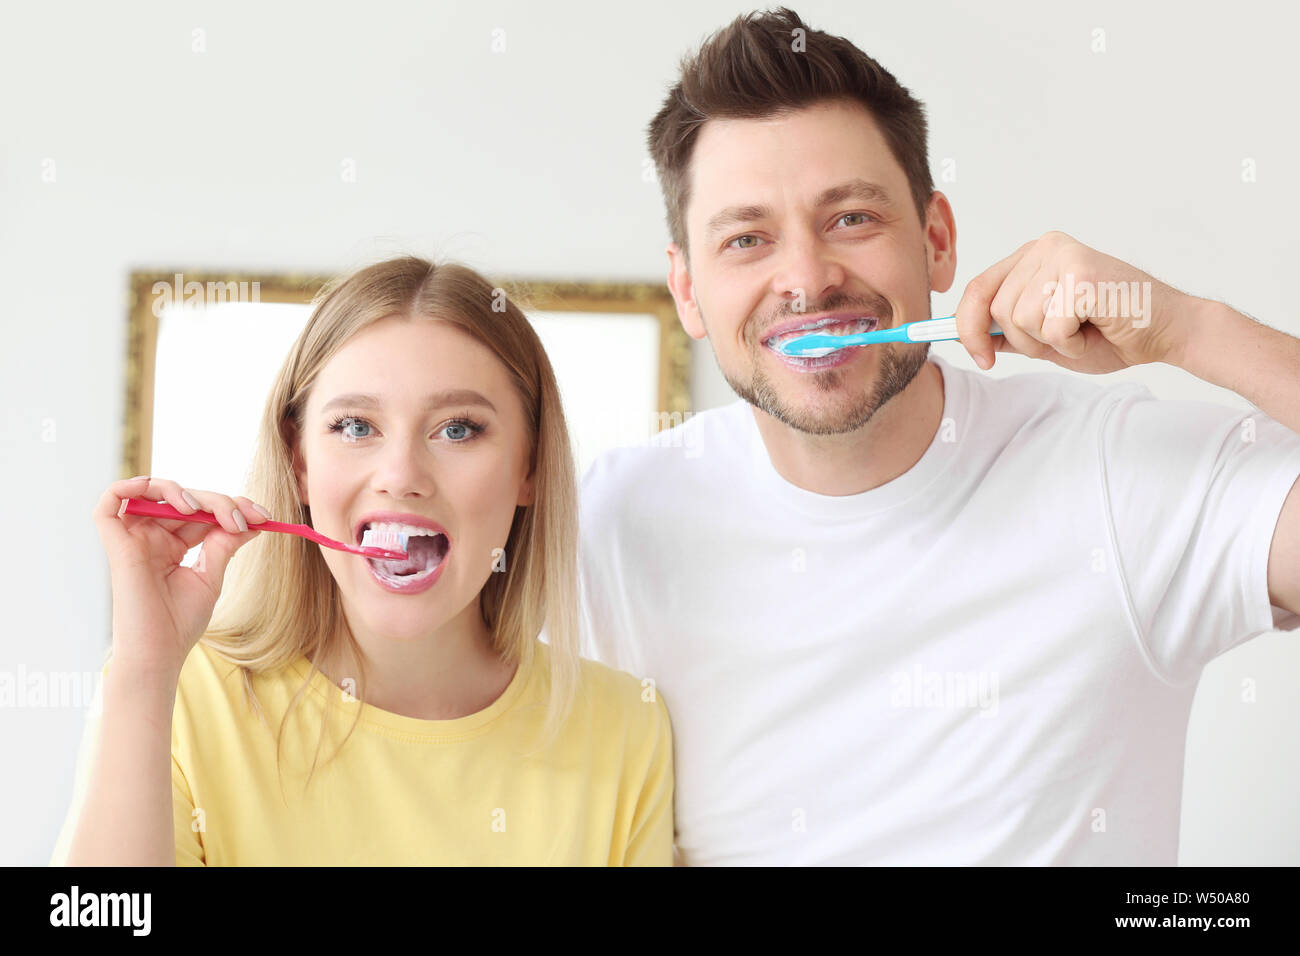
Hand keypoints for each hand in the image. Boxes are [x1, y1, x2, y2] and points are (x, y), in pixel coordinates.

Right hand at [92, 476, 268, 677]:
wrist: (160, 653)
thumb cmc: (181, 622)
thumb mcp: (211, 575)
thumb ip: (224, 544)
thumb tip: (252, 521)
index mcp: (173, 545)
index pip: (202, 511)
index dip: (232, 507)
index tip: (264, 518)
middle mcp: (152, 537)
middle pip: (183, 499)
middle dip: (219, 502)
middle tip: (246, 519)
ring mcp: (134, 539)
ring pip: (154, 492)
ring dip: (183, 491)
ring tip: (204, 510)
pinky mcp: (117, 544)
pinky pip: (111, 501)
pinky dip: (131, 485)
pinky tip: (165, 494)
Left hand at [953, 231, 1193, 374]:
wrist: (1165, 332)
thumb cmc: (1110, 332)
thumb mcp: (1044, 336)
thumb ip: (1006, 331)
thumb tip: (960, 336)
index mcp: (1032, 257)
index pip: (978, 289)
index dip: (967, 328)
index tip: (980, 358)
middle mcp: (1044, 248)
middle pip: (996, 310)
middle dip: (1024, 340)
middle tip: (1063, 338)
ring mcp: (1063, 256)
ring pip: (1020, 320)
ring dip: (1050, 341)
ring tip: (1083, 329)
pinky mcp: (1081, 273)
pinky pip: (1051, 327)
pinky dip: (1072, 343)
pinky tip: (1097, 328)